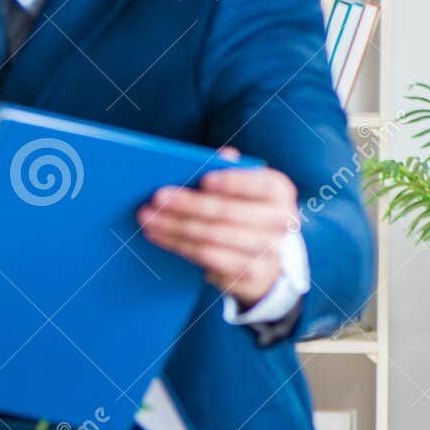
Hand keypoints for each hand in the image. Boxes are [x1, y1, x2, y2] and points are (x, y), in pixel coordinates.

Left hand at [135, 145, 298, 306]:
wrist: (257, 259)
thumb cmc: (241, 211)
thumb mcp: (239, 189)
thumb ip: (230, 170)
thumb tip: (224, 154)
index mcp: (279, 192)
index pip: (262, 185)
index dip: (233, 183)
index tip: (204, 180)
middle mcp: (281, 221)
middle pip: (229, 212)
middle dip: (188, 205)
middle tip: (156, 198)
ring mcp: (268, 250)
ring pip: (213, 236)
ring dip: (175, 227)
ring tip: (148, 218)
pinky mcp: (250, 274)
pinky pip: (207, 257)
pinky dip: (178, 245)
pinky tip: (158, 235)